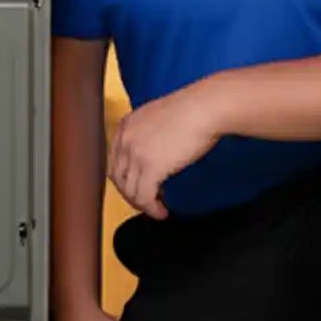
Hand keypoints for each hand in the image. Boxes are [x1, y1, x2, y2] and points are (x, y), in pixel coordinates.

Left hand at [108, 80, 223, 219]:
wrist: (204, 108)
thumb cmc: (192, 108)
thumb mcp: (158, 117)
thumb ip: (147, 134)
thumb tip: (154, 155)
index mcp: (126, 125)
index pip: (115, 159)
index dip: (125, 177)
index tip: (138, 186)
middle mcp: (125, 139)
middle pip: (118, 177)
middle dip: (130, 193)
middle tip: (145, 201)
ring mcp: (135, 154)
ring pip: (129, 190)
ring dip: (141, 203)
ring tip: (156, 209)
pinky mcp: (150, 168)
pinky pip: (144, 197)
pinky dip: (152, 209)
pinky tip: (162, 212)